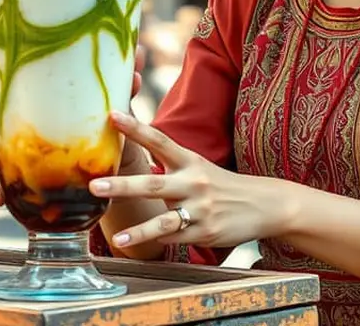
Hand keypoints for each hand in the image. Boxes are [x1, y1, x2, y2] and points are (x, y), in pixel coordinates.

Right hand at [0, 45, 146, 206]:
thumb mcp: (116, 103)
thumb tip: (140, 55)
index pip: (5, 71)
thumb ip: (124, 84)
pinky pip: (6, 183)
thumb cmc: (108, 122)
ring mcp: (21, 144)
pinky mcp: (27, 173)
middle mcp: (24, 115)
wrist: (113, 162)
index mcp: (39, 91)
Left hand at [89, 112, 280, 249]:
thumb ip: (169, 161)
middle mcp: (194, 183)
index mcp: (190, 161)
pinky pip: (174, 238)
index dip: (135, 128)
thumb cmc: (221, 185)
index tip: (112, 116)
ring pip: (164, 220)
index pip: (158, 141)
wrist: (264, 204)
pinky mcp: (206, 232)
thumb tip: (137, 150)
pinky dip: (155, 240)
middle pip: (153, 184)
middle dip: (123, 185)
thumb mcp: (198, 166)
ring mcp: (200, 209)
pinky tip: (133, 244)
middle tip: (95, 185)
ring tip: (117, 237)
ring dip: (139, 230)